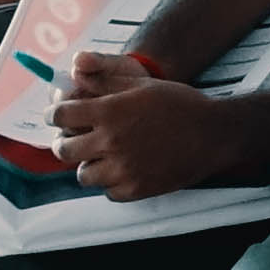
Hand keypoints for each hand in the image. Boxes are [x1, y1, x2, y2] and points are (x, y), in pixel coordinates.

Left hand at [52, 51, 239, 199]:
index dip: (54, 114)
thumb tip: (75, 77)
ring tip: (102, 157)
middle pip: (63, 149)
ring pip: (83, 175)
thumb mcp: (142, 85)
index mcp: (110, 112)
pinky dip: (111, 182)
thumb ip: (105, 84)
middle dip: (64, 143)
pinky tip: (123, 169)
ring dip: (88, 164)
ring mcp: (122, 169)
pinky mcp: (135, 190)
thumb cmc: (180, 104)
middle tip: (72, 140)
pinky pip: (107, 192)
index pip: (61, 115)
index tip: (57, 116)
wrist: (214, 134)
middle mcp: (111, 142)